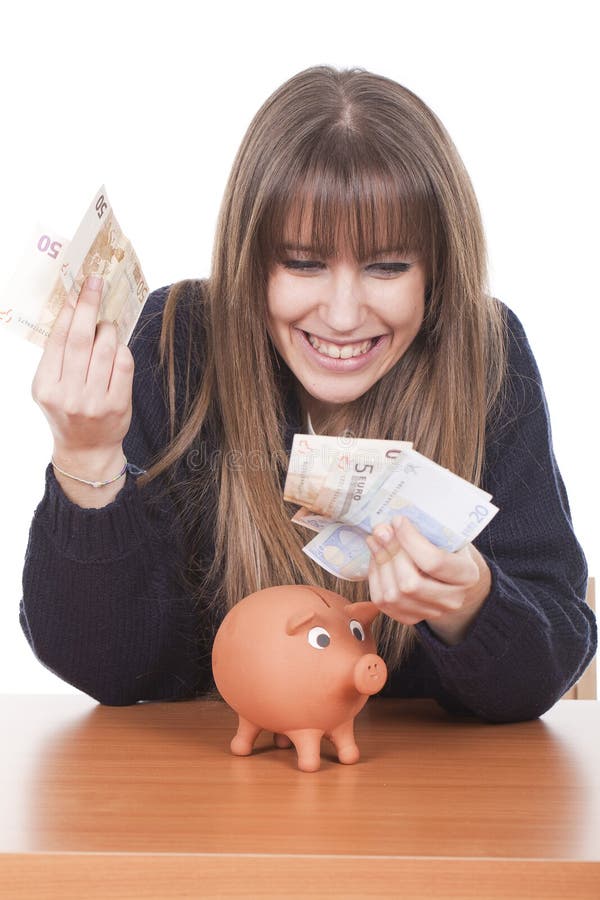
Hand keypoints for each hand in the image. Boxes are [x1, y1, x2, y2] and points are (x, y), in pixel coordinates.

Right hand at [31, 275, 134, 468]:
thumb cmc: (69, 410)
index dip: (68, 311)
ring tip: (106, 326)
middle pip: (80, 339)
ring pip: (106, 349)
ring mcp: (93, 402)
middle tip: (96, 283)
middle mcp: (67, 395)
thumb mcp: (52, 386)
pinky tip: (117, 349)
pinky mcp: (117, 405)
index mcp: (45, 386)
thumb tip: (73, 310)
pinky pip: (124, 365)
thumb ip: (59, 355)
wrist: (87, 449)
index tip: (77, 289)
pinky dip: (122, 350)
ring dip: (108, 329)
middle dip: (89, 306)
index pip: (57, 340)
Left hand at [365, 516, 491, 644]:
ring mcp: (432, 612)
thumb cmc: (451, 550)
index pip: (434, 562)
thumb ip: (424, 531)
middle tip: (381, 530)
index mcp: (467, 575)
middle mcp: (452, 600)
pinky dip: (375, 577)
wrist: (456, 580)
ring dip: (379, 564)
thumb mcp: (449, 536)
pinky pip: (382, 601)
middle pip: (410, 583)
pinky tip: (376, 558)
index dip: (410, 540)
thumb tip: (385, 528)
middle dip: (391, 553)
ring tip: (376, 541)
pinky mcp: (411, 618)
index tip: (398, 521)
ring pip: (393, 595)